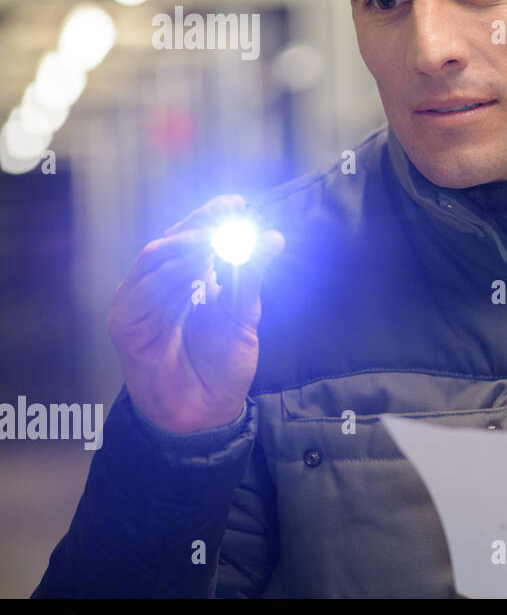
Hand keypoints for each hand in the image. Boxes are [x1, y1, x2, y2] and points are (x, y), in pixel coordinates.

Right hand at [107, 194, 283, 434]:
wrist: (206, 410)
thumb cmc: (221, 361)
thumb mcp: (243, 314)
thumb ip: (251, 276)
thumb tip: (273, 237)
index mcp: (185, 276)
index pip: (193, 235)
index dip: (212, 216)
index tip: (238, 203)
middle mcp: (157, 283)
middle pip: (171, 240)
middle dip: (200, 225)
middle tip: (227, 216)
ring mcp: (138, 302)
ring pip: (154, 259)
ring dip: (185, 246)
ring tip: (214, 240)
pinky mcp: (125, 324)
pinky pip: (141, 292)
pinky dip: (167, 276)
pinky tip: (191, 267)